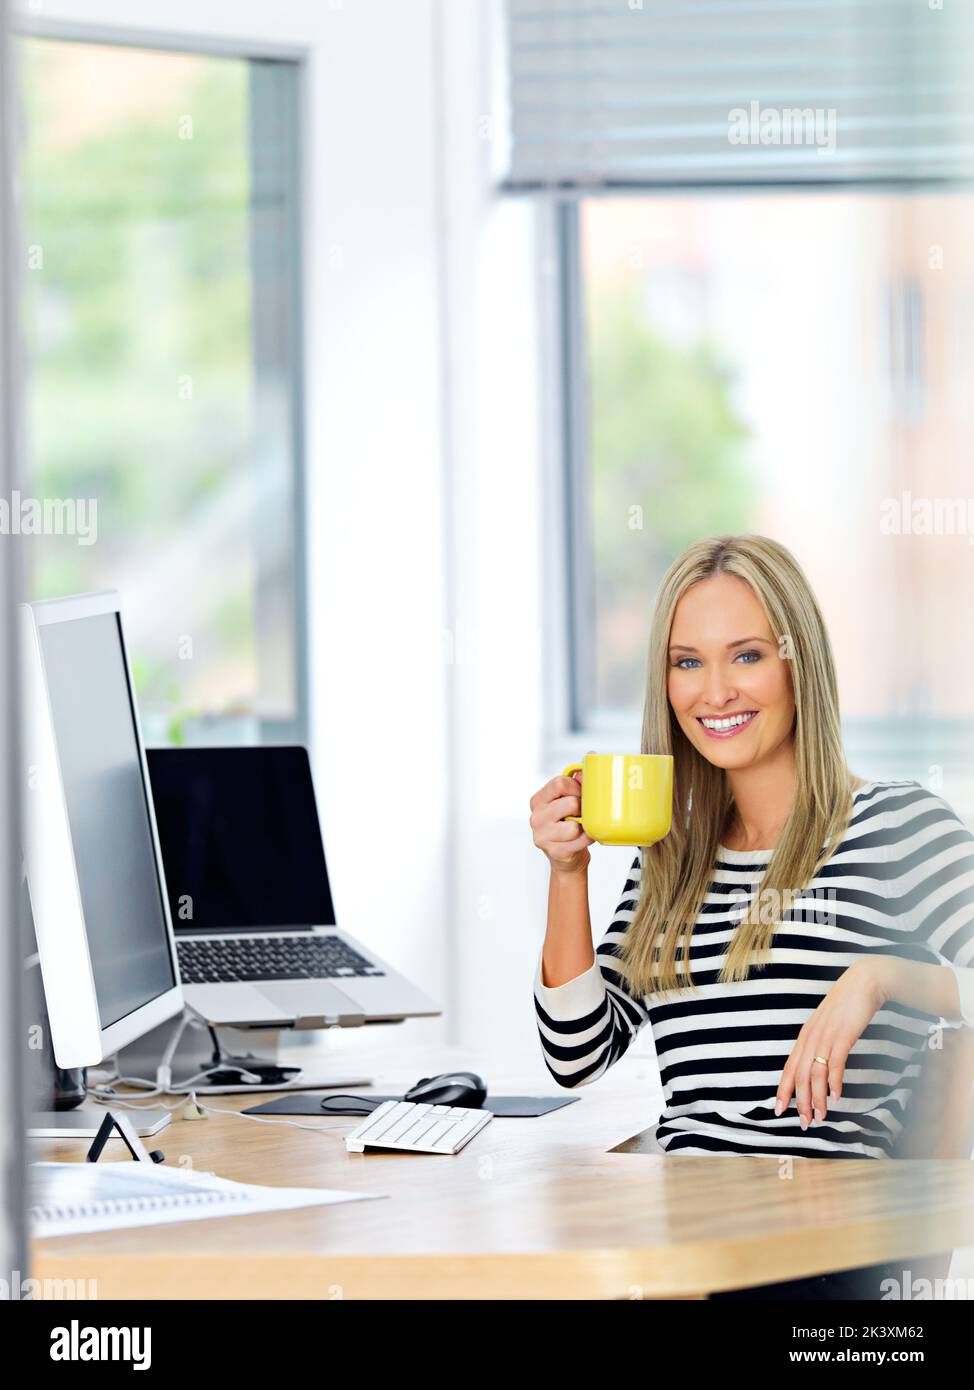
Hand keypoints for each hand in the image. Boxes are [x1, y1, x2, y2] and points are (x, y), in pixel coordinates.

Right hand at [529, 770, 593, 873]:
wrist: (568, 857)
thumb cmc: (569, 824)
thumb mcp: (570, 799)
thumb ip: (578, 780)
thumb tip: (590, 758)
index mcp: (538, 800)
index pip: (560, 783)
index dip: (577, 788)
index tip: (581, 795)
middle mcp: (536, 817)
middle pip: (570, 803)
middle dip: (582, 808)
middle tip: (581, 814)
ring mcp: (542, 836)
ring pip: (574, 826)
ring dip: (583, 827)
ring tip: (580, 828)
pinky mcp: (553, 852)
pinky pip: (579, 841)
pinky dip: (586, 840)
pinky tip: (582, 839)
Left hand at [774, 958, 887, 1129]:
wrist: (863, 983)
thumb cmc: (847, 1006)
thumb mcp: (828, 1027)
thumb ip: (821, 1045)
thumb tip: (820, 1069)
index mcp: (805, 1036)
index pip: (789, 1067)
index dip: (783, 1089)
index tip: (779, 1109)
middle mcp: (811, 1037)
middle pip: (799, 1075)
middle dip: (800, 1102)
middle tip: (805, 1122)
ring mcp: (826, 1036)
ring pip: (815, 1073)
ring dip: (817, 1098)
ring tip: (821, 1116)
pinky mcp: (842, 1035)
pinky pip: (835, 1063)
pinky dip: (834, 1082)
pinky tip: (836, 1096)